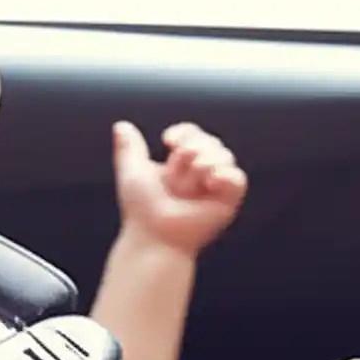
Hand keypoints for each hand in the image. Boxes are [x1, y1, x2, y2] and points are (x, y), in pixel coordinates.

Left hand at [111, 121, 246, 256]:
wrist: (153, 234)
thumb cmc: (142, 210)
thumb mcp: (132, 172)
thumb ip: (128, 148)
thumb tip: (121, 125)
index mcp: (181, 166)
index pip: (193, 135)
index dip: (185, 132)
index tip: (168, 141)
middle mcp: (200, 175)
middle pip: (211, 141)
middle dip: (193, 148)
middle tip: (179, 166)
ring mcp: (215, 189)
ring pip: (225, 156)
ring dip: (206, 160)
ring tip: (195, 175)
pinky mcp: (227, 203)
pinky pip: (238, 179)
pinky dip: (226, 175)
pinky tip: (211, 180)